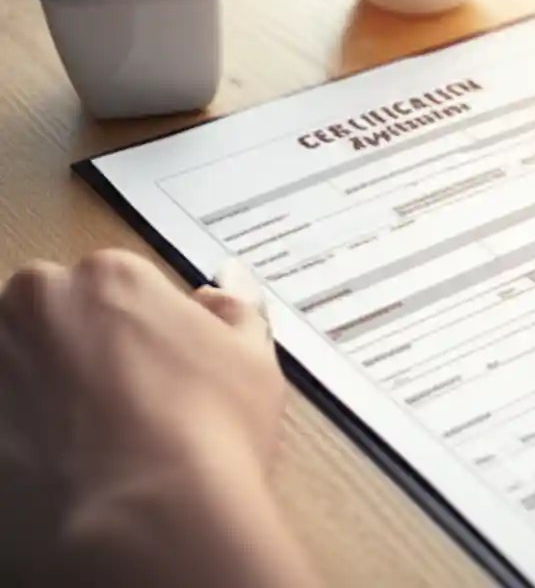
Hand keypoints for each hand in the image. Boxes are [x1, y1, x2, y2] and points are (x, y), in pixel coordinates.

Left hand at [0, 250, 284, 580]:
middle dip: (79, 346)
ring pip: (18, 364)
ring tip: (94, 440)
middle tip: (124, 400)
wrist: (149, 517)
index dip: (142, 330)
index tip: (159, 368)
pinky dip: (23, 434)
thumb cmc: (210, 430)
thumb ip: (234, 314)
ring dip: (45, 389)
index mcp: (111, 276)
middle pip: (53, 312)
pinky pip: (4, 417)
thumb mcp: (251, 360)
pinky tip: (66, 465)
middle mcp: (39, 305)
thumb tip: (222, 295)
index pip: (118, 287)